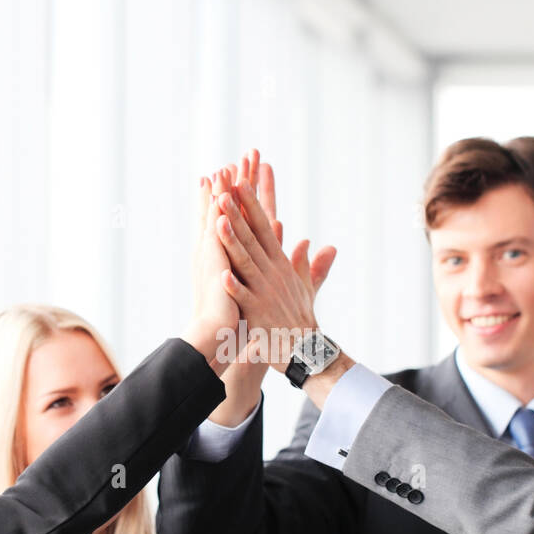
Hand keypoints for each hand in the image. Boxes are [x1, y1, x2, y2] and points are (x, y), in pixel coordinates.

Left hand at [214, 173, 335, 371]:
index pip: (265, 227)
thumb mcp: (307, 286)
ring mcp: (265, 292)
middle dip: (237, 213)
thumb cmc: (302, 318)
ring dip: (232, 241)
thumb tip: (315, 243)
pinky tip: (223, 274)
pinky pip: (244, 298)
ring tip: (218, 221)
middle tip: (223, 188)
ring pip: (246, 262)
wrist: (306, 351)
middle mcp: (272, 273)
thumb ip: (308, 263)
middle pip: (252, 238)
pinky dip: (234, 286)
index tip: (240, 182)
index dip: (252, 205)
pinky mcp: (258, 313)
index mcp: (280, 264)